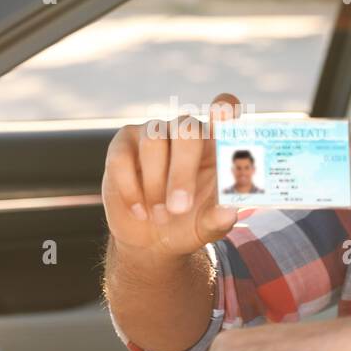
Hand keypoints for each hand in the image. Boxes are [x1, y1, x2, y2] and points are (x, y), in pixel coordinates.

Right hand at [102, 94, 241, 257]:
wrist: (152, 242)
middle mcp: (184, 132)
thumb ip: (219, 218)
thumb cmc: (189, 223)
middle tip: (179, 208)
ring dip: (155, 185)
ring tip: (161, 217)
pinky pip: (122, 158)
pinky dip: (131, 190)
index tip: (223, 117)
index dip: (224, 108)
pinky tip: (141, 212)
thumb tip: (229, 211)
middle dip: (182, 170)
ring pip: (153, 142)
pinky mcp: (122, 146)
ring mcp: (152, 134)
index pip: (224, 111)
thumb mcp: (208, 227)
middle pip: (186, 128)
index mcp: (214, 144)